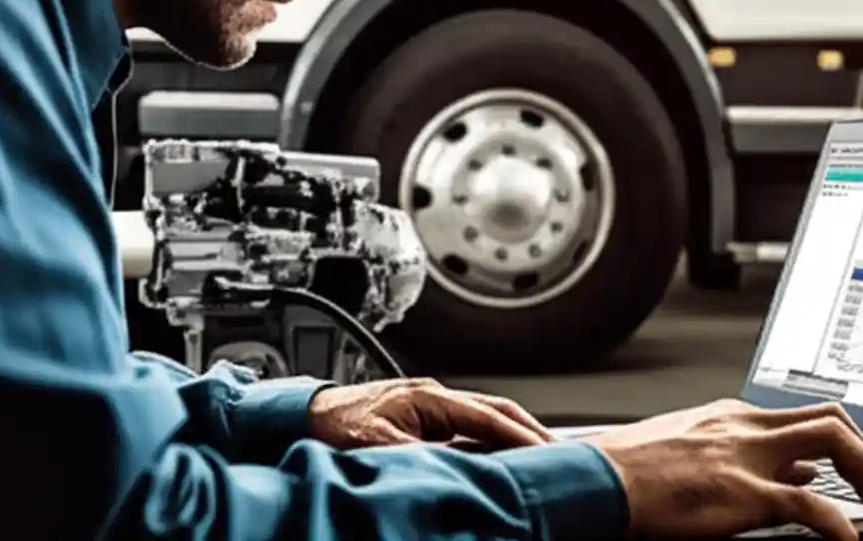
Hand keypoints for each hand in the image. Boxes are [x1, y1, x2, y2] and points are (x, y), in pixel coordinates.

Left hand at [307, 378, 554, 450]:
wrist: (304, 414)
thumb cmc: (334, 426)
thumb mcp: (377, 445)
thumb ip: (419, 454)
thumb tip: (456, 466)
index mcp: (429, 397)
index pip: (487, 416)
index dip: (518, 435)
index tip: (545, 451)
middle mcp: (435, 396)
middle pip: (496, 409)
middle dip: (529, 429)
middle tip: (559, 451)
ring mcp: (432, 405)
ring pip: (486, 416)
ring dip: (514, 433)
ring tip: (540, 453)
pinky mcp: (425, 418)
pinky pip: (469, 426)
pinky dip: (492, 438)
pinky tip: (502, 455)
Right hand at [584, 399, 862, 540]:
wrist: (597, 481)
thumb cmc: (630, 471)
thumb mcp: (689, 449)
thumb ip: (735, 454)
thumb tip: (779, 468)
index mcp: (731, 418)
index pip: (800, 414)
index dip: (837, 439)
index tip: (850, 463)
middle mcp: (746, 427)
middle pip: (829, 414)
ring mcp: (747, 457)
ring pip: (831, 439)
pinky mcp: (743, 494)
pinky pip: (810, 504)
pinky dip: (839, 524)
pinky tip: (848, 540)